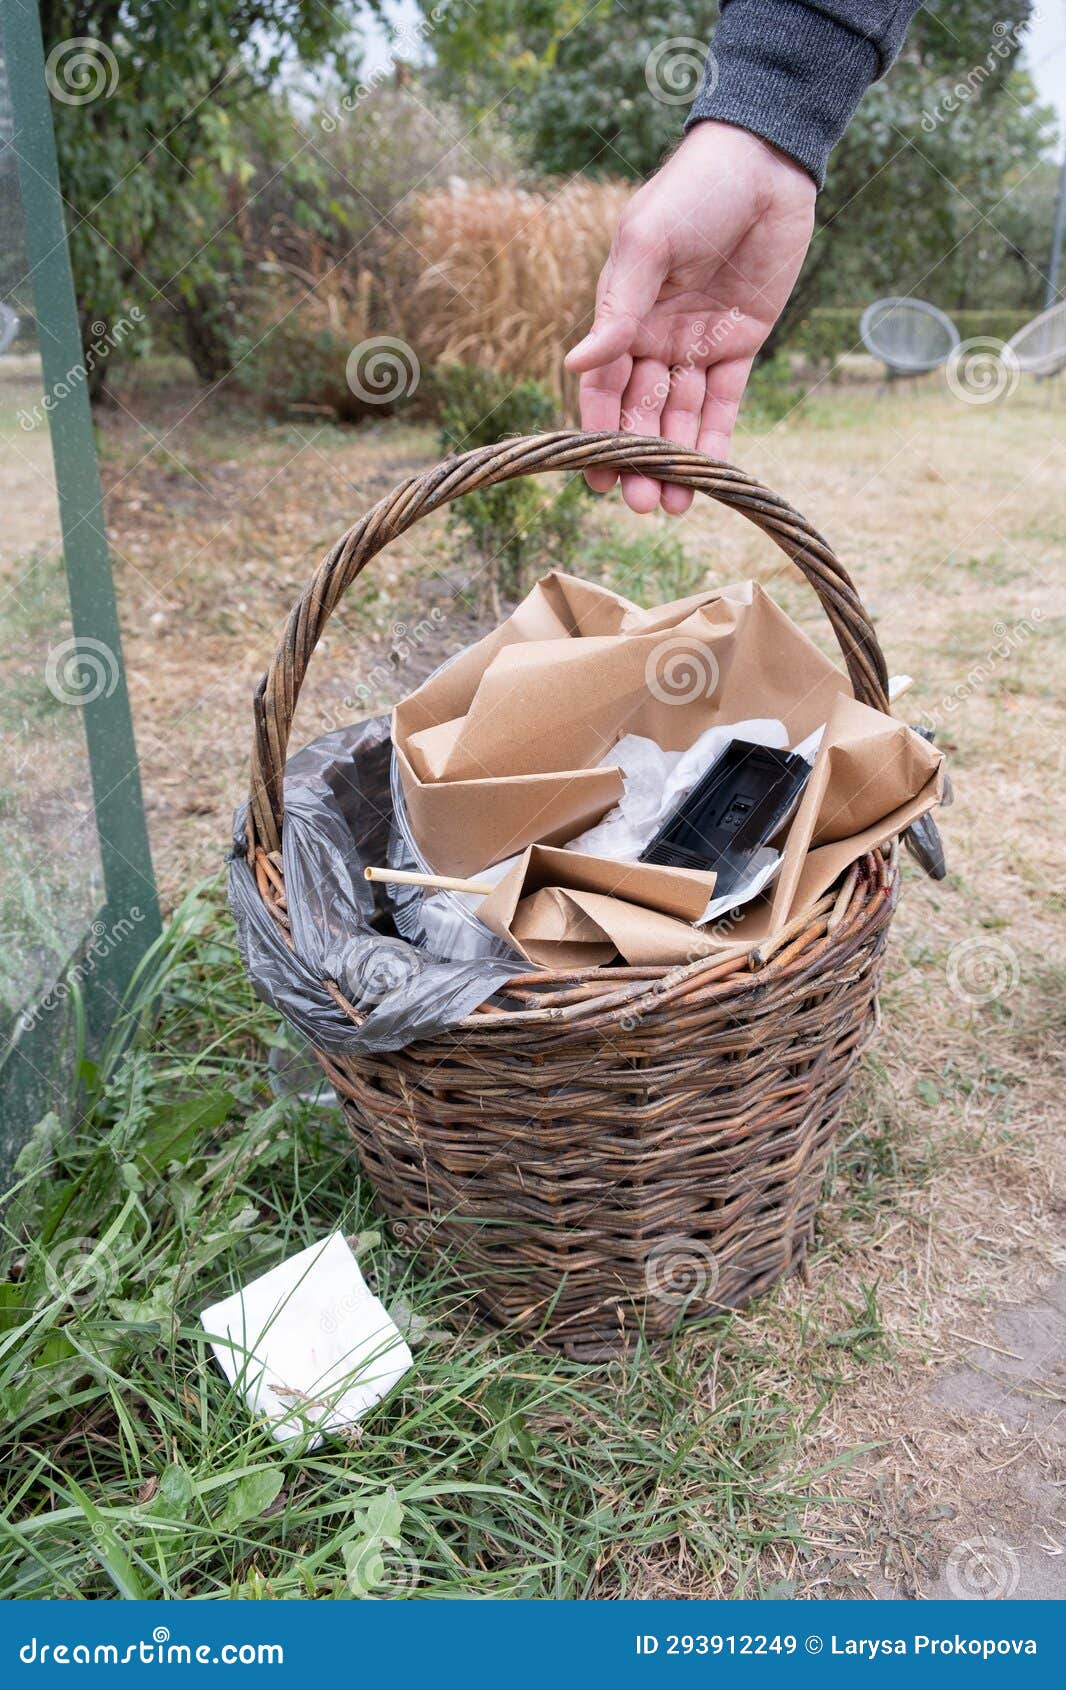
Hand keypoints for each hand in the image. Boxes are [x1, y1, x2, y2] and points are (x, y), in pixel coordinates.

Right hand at [565, 121, 815, 514]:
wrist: (764, 162)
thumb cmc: (693, 190)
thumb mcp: (647, 243)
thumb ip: (617, 309)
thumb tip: (575, 364)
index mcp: (622, 313)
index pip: (603, 387)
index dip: (598, 433)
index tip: (597, 479)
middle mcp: (654, 336)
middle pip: (641, 412)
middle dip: (640, 459)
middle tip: (641, 504)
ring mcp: (696, 344)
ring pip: (680, 416)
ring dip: (676, 461)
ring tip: (671, 506)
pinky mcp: (739, 345)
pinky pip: (724, 402)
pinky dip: (715, 440)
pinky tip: (709, 478)